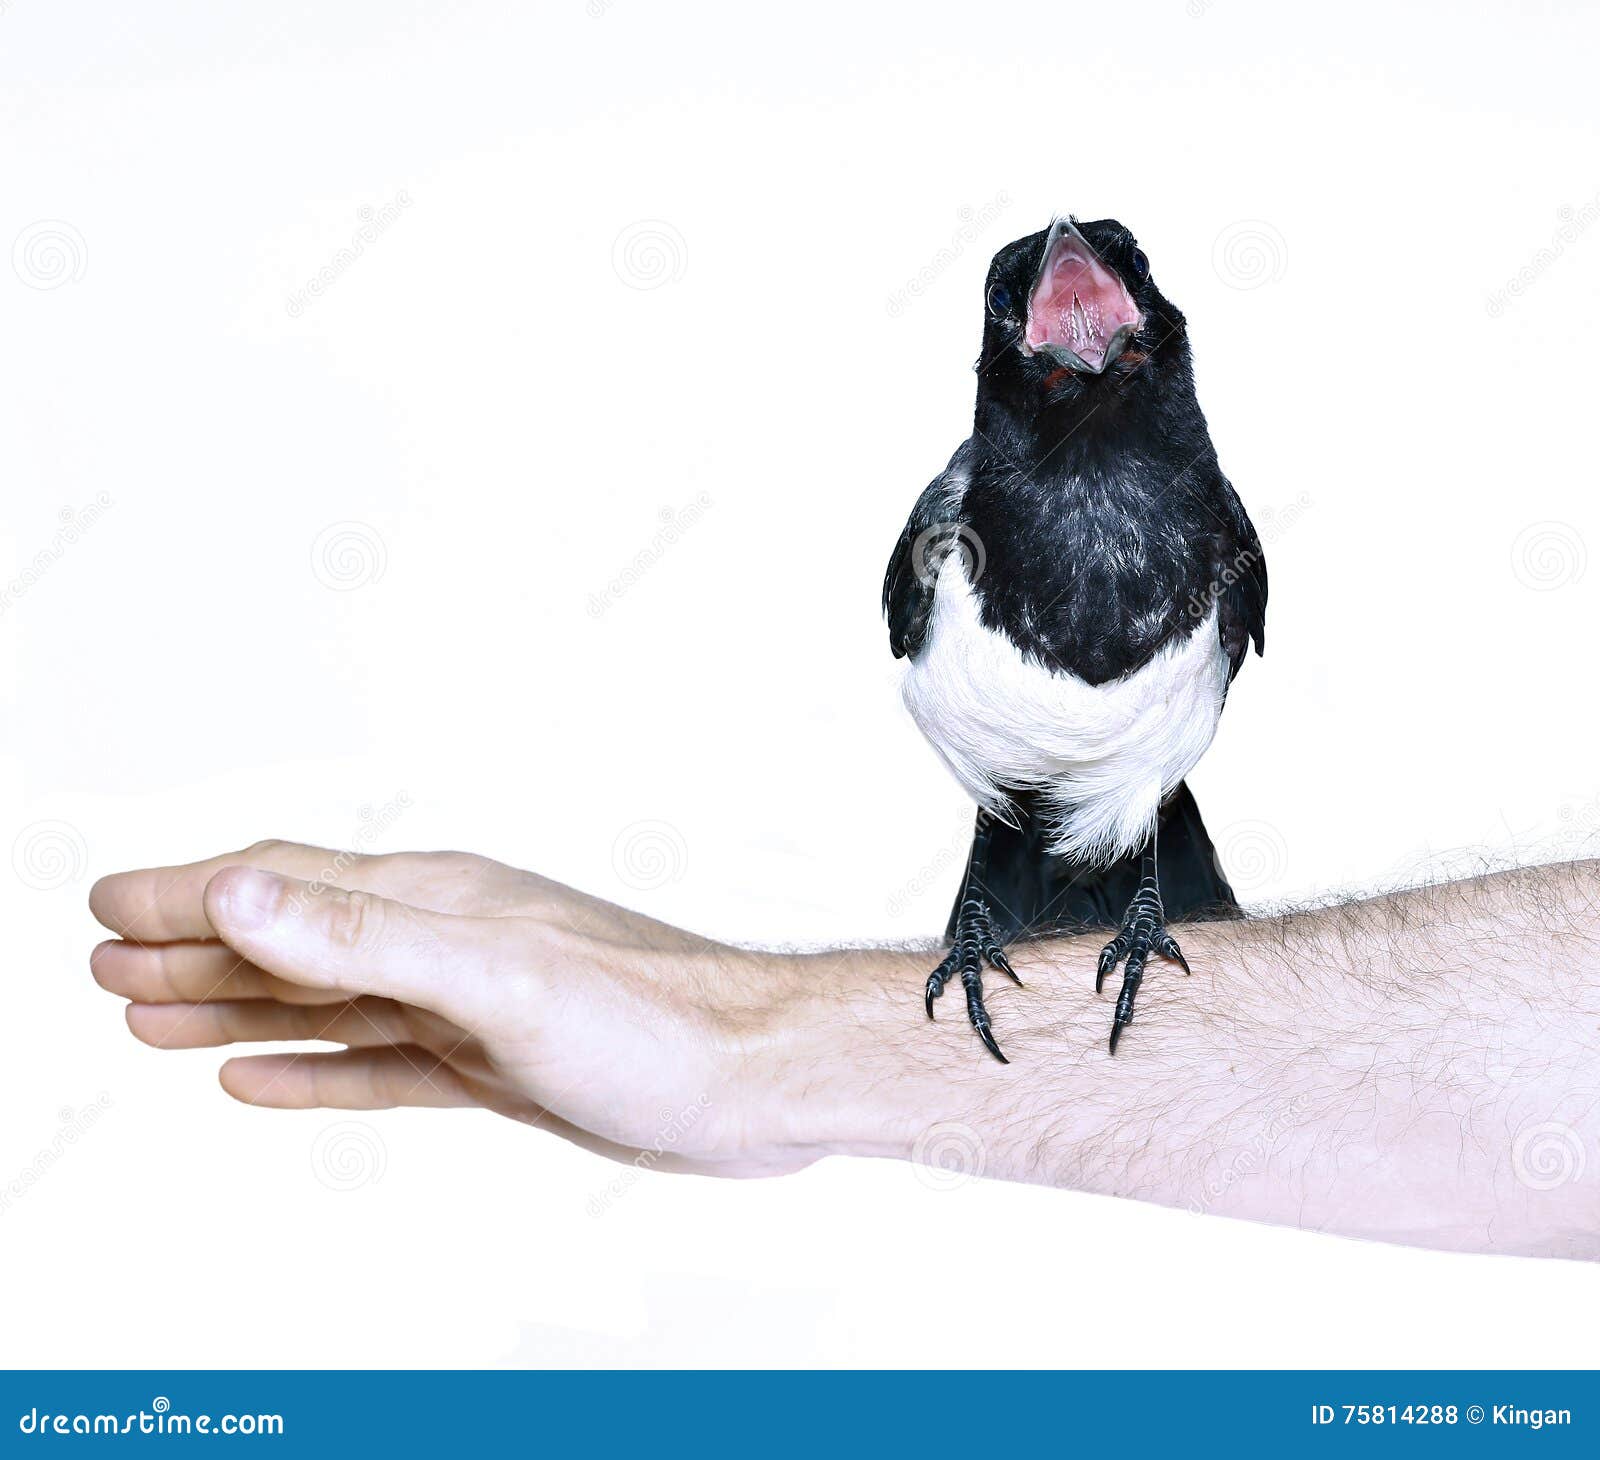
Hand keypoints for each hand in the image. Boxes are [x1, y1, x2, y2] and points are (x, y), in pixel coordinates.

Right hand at [89, 841, 822, 1176]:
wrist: (755, 1085)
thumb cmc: (652, 1025)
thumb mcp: (496, 981)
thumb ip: (366, 938)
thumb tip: (237, 890)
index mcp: (438, 903)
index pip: (284, 886)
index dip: (190, 895)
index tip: (105, 904)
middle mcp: (445, 943)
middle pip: (292, 939)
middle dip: (194, 950)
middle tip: (103, 962)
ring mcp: (467, 1006)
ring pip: (324, 1004)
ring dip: (235, 1007)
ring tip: (149, 1015)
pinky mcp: (495, 1066)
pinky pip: (377, 1065)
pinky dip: (311, 1069)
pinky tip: (260, 1077)